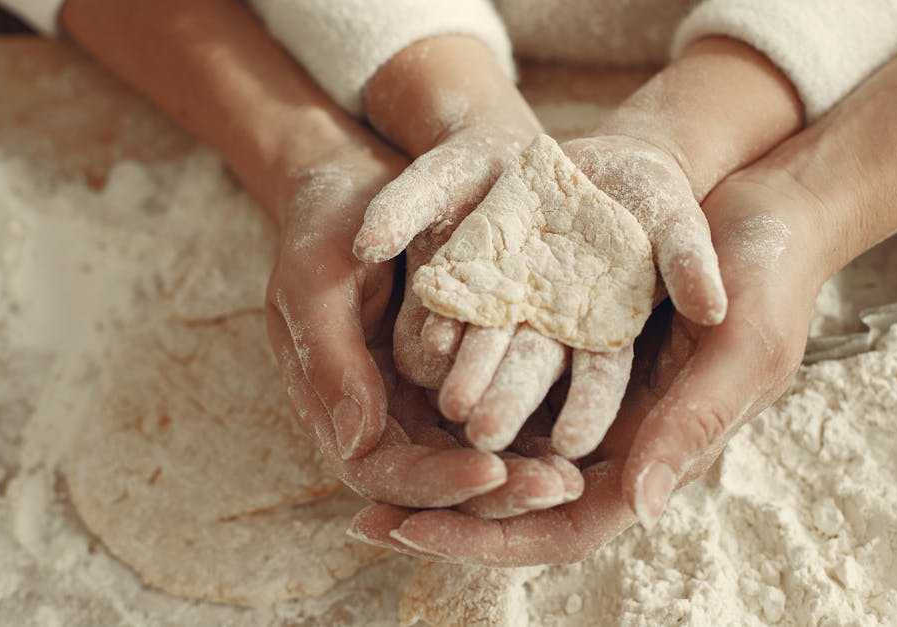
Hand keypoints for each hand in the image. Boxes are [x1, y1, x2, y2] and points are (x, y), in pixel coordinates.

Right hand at [265, 142, 580, 517]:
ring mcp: (428, 400)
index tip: (490, 472)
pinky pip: (502, 415)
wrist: (366, 183)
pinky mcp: (471, 373)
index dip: (435, 481)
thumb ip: (330, 359)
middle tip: (555, 489)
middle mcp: (386, 417)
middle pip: (439, 482)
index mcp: (337, 407)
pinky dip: (537, 434)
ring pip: (476, 460)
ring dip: (525, 476)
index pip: (382, 471)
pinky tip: (581, 439)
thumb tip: (357, 443)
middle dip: (496, 493)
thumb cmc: (329, 225)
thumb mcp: (315, 280)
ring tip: (574, 480)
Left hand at [346, 166, 829, 564]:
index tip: (418, 533)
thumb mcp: (741, 350)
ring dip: (432, 447)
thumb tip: (636, 504)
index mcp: (654, 454)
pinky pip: (497, 364)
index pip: (566, 526)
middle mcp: (610, 430)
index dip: (492, 541)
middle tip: (362, 516)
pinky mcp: (560, 332)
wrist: (755, 202)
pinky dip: (449, 373)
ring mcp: (580, 383)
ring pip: (497, 433)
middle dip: (442, 510)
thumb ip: (693, 423)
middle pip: (516, 496)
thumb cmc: (769, 279)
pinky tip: (394, 372)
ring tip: (358, 452)